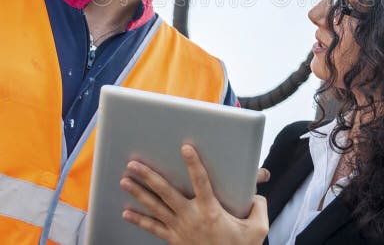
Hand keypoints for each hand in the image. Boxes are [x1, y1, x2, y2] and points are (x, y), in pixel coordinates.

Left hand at [120, 144, 268, 244]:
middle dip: (148, 177)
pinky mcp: (174, 239)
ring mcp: (179, 229)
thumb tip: (257, 193)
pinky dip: (138, 221)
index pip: (201, 181)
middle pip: (166, 192)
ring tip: (124, 180)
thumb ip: (259, 207)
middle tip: (134, 164)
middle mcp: (191, 217)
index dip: (194, 164)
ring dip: (138, 193)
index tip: (186, 147)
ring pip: (155, 207)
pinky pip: (153, 229)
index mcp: (211, 210)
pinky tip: (125, 213)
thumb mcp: (257, 229)